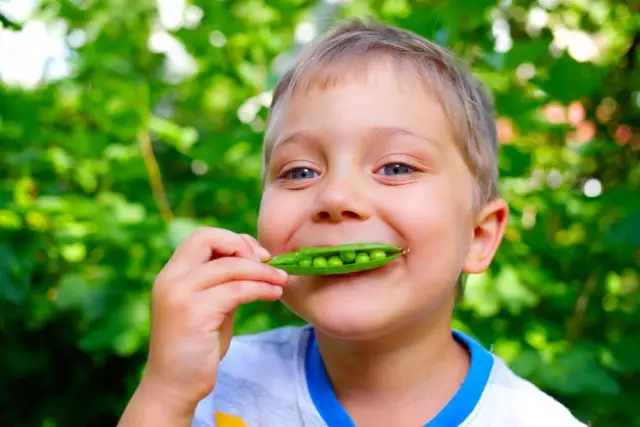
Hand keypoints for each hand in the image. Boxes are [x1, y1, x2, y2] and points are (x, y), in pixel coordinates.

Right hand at [119, 228, 286, 424]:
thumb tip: (256, 261)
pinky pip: (236, 290)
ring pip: (229, 265)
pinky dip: (261, 288)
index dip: (233, 239)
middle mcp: (170, 279)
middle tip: (269, 263)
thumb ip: (224, 282)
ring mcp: (179, 294)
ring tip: (282, 280)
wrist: (174, 387)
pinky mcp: (193, 313)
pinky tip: (274, 293)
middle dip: (244, 245)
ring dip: (263, 271)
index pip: (202, 237)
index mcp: (172, 274)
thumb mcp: (210, 306)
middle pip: (208, 238)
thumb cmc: (195, 348)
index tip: (257, 256)